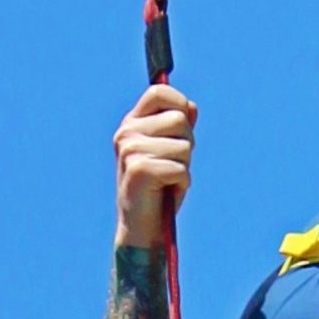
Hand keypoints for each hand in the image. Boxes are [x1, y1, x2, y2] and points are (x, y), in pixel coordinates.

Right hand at [114, 83, 195, 245]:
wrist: (142, 227)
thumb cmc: (159, 189)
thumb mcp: (170, 152)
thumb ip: (178, 128)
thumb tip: (191, 107)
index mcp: (131, 124)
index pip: (159, 91)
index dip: (179, 103)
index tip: (184, 124)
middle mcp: (126, 133)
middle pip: (179, 119)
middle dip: (188, 143)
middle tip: (173, 164)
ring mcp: (130, 151)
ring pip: (184, 146)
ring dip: (185, 166)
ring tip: (168, 181)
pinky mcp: (139, 170)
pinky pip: (181, 169)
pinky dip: (182, 184)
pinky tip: (167, 192)